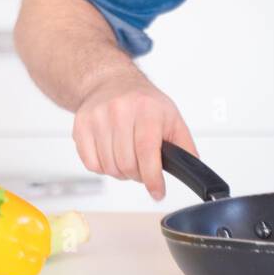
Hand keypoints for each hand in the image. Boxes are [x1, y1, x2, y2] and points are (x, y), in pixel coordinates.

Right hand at [72, 70, 197, 200]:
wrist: (112, 82)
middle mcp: (120, 111)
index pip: (147, 151)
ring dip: (121, 173)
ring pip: (109, 167)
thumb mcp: (172, 118)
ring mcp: (97, 118)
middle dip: (138, 176)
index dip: (152, 178)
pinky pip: (91, 164)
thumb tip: (192, 168)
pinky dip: (103, 168)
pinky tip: (112, 155)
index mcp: (146, 110)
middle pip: (126, 164)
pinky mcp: (81, 126)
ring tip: (128, 159)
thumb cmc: (144, 102)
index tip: (157, 192)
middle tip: (143, 170)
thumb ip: (184, 145)